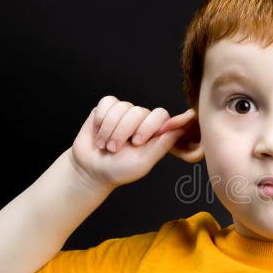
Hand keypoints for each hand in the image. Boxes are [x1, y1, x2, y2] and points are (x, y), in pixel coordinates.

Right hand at [70, 95, 196, 188]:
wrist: (91, 169)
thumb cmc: (119, 170)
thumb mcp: (143, 162)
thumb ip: (162, 145)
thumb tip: (181, 129)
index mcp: (155, 132)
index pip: (160, 115)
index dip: (149, 126)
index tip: (136, 143)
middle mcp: (141, 120)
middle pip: (139, 111)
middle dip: (123, 131)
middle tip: (113, 149)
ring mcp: (124, 112)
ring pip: (122, 107)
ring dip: (109, 128)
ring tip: (104, 145)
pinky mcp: (107, 108)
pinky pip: (107, 102)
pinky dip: (101, 118)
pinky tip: (97, 131)